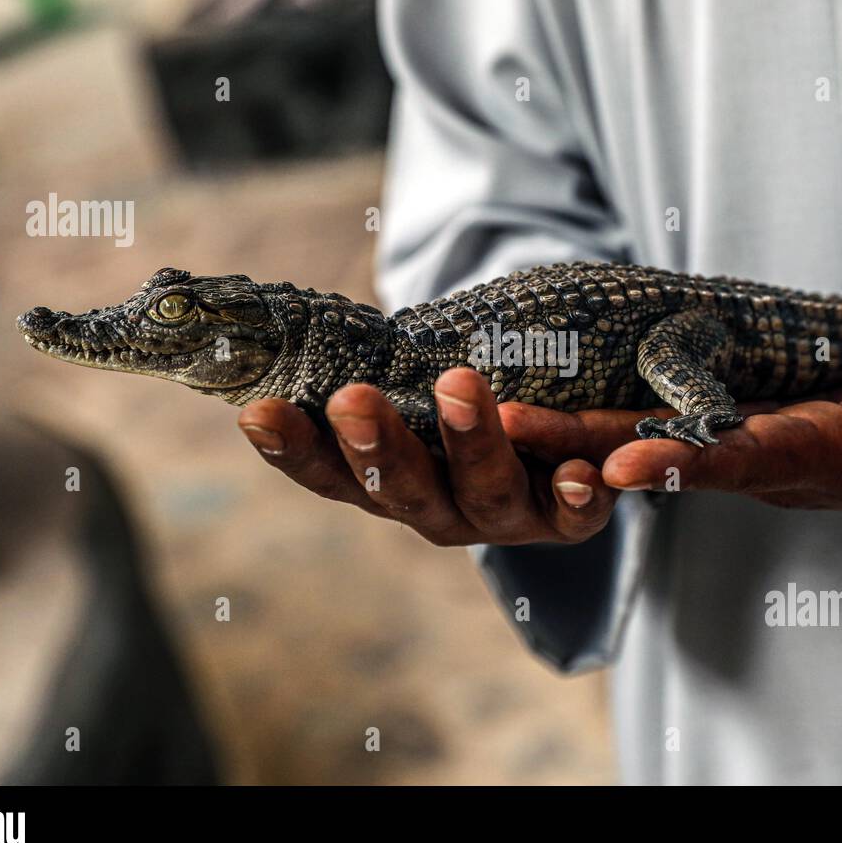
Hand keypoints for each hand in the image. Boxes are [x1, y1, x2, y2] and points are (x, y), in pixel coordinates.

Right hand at [236, 368, 624, 546]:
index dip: (293, 451)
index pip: (329, 474)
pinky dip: (578, 498)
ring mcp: (505, 517)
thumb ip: (368, 370)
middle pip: (403, 491)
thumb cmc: (462, 410)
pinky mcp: (569, 518)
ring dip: (473, 443)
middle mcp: (440, 510)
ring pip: (487, 492)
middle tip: (353, 396)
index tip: (259, 413)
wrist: (558, 444)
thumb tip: (278, 324)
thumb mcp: (413, 390)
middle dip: (378, 445)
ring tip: (459, 384)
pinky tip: (582, 475)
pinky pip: (576, 517)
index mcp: (389, 483)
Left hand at [503, 326, 841, 523]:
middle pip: (669, 455)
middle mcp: (775, 461)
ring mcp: (759, 448)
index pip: (745, 460)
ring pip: (658, 440)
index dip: (683, 462)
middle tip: (503, 431)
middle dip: (586, 447)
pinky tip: (563, 405)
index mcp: (827, 455)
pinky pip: (676, 427)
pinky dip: (617, 419)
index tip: (615, 466)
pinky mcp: (756, 433)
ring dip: (581, 434)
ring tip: (501, 414)